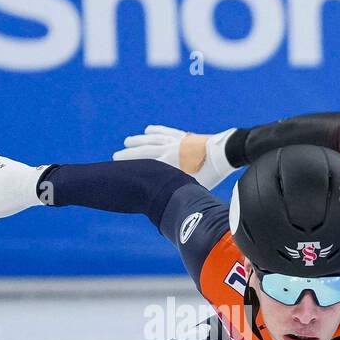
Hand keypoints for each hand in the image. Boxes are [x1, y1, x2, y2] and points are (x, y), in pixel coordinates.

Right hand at [113, 124, 236, 189]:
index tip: (117, 167)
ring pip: (152, 138)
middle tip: (115, 155)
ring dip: (139, 140)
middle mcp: (168, 149)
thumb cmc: (210, 174)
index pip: (144, 163)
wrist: (224, 153)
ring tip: (127, 141)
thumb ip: (178, 194)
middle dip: (129, 153)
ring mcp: (176, 141)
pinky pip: (165, 132)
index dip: (130, 165)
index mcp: (168, 162)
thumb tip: (170, 209)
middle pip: (144, 150)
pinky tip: (148, 130)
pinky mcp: (183, 136)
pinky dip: (156, 131)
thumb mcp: (192, 188)